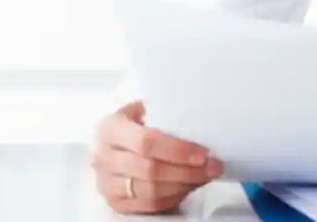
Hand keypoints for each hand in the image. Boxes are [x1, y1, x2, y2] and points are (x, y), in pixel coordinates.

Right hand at [92, 100, 223, 213]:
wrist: (113, 144)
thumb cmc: (134, 124)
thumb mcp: (142, 111)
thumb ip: (162, 114)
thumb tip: (200, 121)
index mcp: (110, 129)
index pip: (145, 142)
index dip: (177, 150)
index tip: (202, 153)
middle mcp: (103, 157)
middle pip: (150, 170)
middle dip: (187, 171)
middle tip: (212, 166)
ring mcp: (106, 183)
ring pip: (151, 191)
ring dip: (184, 185)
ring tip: (205, 176)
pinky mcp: (115, 202)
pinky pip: (149, 205)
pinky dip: (174, 197)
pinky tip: (189, 186)